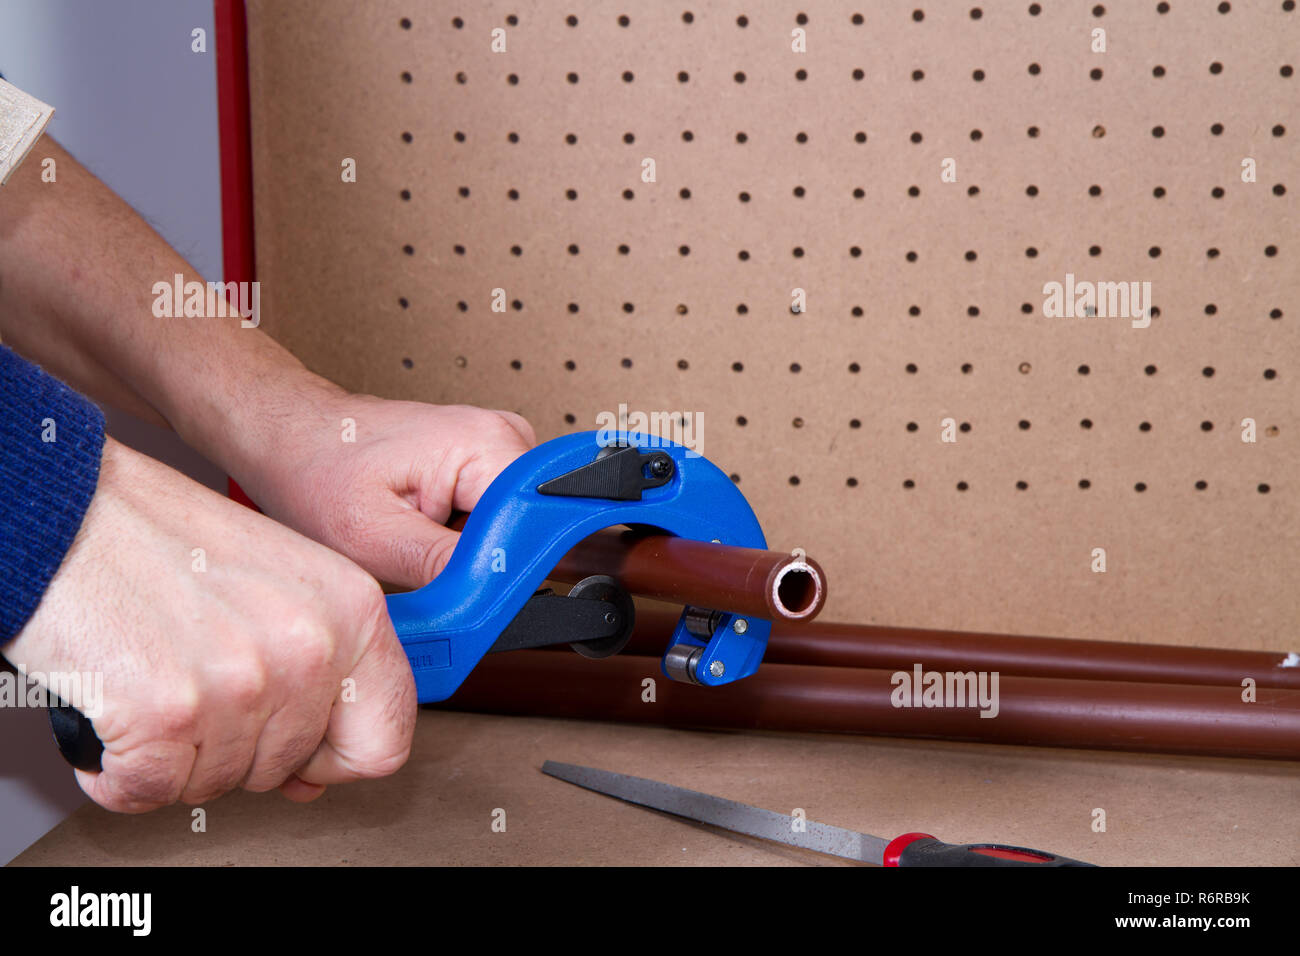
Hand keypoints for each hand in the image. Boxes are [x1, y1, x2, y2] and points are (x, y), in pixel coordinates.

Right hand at [3, 438, 415, 811]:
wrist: (67, 508)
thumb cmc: (162, 535)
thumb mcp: (279, 584)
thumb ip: (316, 673)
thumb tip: (316, 773)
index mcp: (353, 610)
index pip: (384, 740)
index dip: (335, 759)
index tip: (304, 750)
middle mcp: (310, 646)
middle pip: (289, 767)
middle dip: (236, 746)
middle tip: (196, 685)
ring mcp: (244, 682)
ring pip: (218, 784)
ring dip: (176, 755)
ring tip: (154, 680)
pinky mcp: (169, 712)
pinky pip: (149, 791)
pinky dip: (119, 772)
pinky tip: (115, 714)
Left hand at [229, 387, 534, 588]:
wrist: (292, 439)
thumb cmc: (316, 470)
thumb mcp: (371, 537)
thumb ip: (444, 566)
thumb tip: (498, 596)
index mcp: (486, 444)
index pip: (537, 527)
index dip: (504, 572)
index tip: (463, 592)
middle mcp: (503, 436)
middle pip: (529, 532)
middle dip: (483, 566)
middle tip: (422, 568)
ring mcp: (497, 447)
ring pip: (514, 532)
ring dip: (471, 554)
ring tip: (415, 542)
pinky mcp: (485, 462)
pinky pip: (498, 519)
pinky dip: (464, 540)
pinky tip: (424, 531)